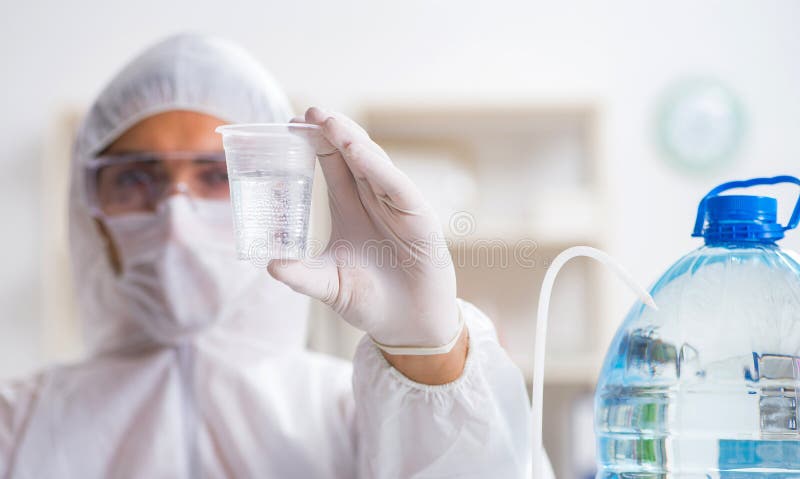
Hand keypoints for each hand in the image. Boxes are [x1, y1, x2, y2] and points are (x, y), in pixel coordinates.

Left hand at [267, 108, 465, 383]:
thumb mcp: (328, 285)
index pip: (332, 164)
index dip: (314, 142)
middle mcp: (374, 200)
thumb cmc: (370, 301)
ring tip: (329, 122)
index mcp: (350, 208)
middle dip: (332, 131)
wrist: (408, 327)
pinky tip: (359, 151)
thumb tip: (269, 265)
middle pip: (352, 155)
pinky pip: (397, 188)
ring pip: (374, 164)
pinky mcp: (419, 220)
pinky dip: (378, 168)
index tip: (292, 122)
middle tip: (308, 112)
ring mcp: (398, 207)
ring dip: (352, 141)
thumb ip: (301, 275)